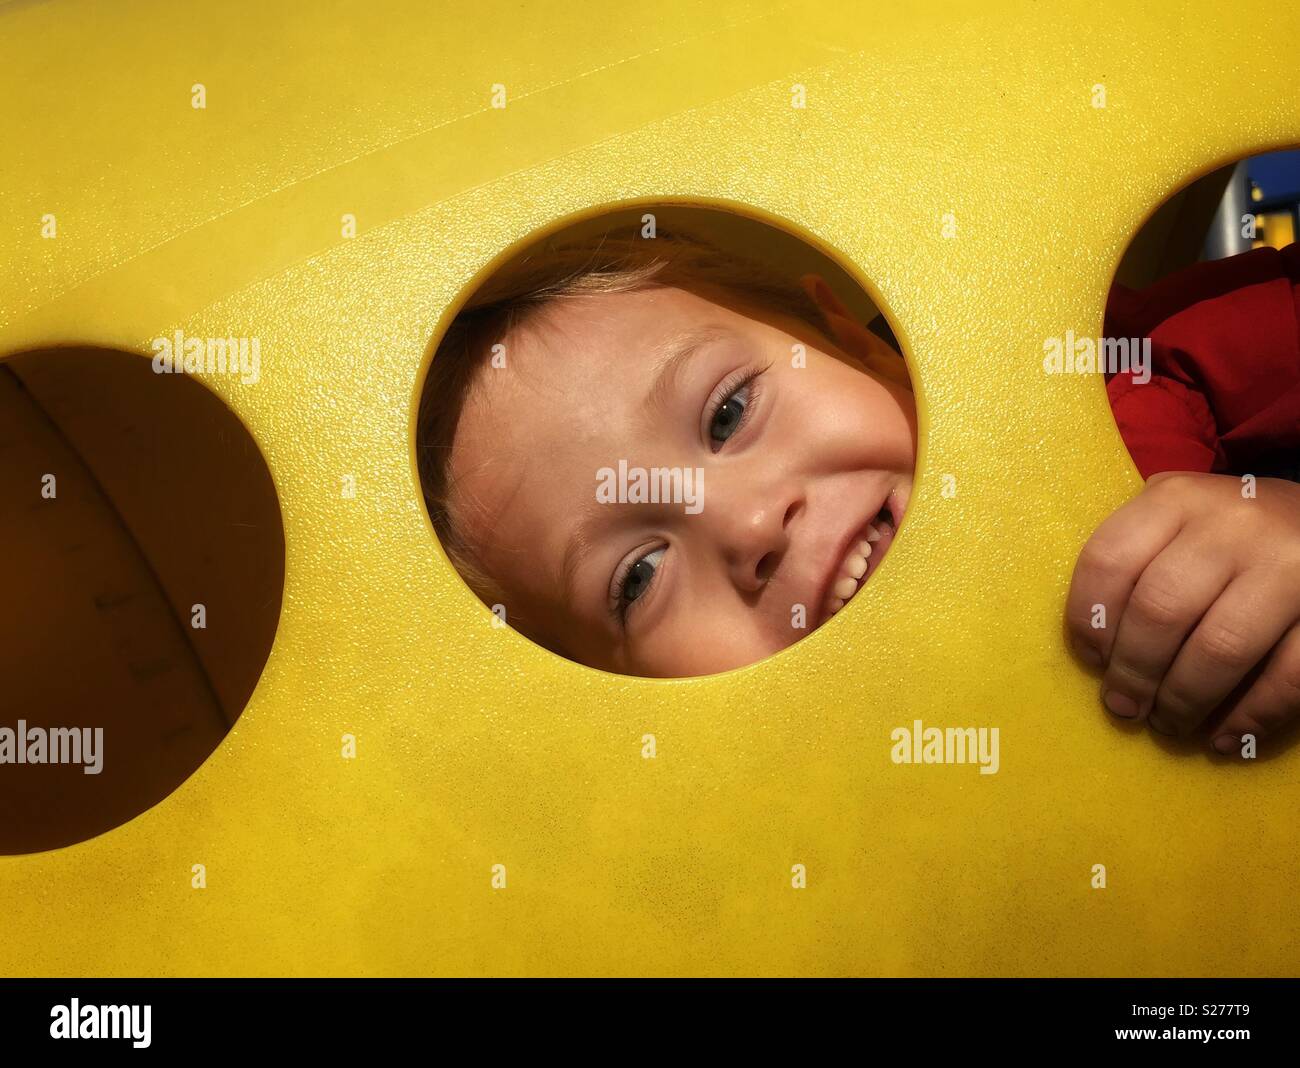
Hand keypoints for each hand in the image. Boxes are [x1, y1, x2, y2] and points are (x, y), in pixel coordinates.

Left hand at [1066, 471, 1299, 755]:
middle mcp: (1233, 525)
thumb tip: (1095, 644)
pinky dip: (1251, 716)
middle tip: (1126, 706)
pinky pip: (1286, 677)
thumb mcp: (1177, 517)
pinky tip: (1226, 737)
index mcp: (1178, 499)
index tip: (1092, 660)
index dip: (1089, 620)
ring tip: (1169, 724)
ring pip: (1220, 649)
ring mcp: (1288, 566)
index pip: (1110, 560)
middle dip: (1134, 672)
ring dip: (1185, 700)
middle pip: (1160, 610)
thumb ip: (1135, 557)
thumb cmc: (1229, 529)